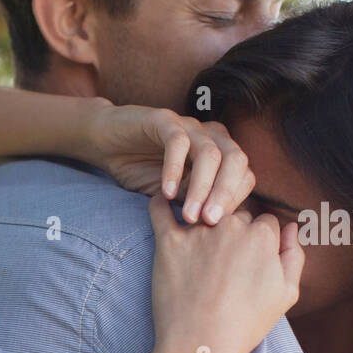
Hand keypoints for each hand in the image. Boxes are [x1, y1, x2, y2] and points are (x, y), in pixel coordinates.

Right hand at [84, 105, 255, 224]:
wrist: (107, 144)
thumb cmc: (143, 170)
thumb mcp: (176, 195)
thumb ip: (196, 204)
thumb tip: (217, 233)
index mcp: (221, 154)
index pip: (244, 176)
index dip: (235, 202)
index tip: (217, 229)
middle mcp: (211, 136)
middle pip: (235, 161)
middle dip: (225, 194)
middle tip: (210, 223)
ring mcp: (189, 125)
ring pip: (209, 154)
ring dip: (201, 187)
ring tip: (188, 216)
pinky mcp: (164, 119)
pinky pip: (177, 141)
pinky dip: (174, 168)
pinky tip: (166, 193)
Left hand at [148, 197, 303, 352]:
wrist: (202, 345)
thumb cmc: (246, 324)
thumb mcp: (286, 293)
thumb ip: (293, 255)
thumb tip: (291, 226)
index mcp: (263, 236)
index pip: (265, 222)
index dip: (259, 241)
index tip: (248, 262)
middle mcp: (231, 227)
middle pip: (236, 215)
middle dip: (233, 232)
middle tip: (223, 263)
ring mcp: (198, 232)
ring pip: (205, 211)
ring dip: (204, 219)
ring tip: (199, 244)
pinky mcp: (168, 242)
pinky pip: (160, 210)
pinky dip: (161, 203)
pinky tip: (164, 201)